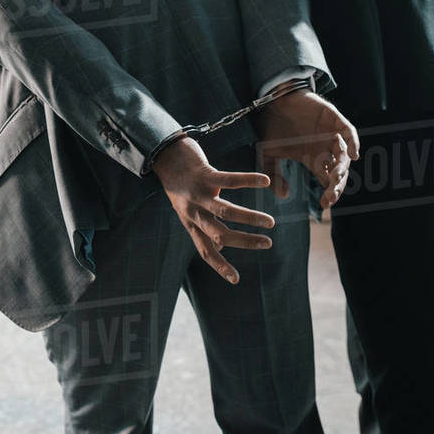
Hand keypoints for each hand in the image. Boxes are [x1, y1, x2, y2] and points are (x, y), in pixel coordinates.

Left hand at [151, 135, 276, 284]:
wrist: (164, 154)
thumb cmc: (181, 184)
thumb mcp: (188, 209)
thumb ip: (203, 228)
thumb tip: (221, 247)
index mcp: (190, 223)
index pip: (205, 250)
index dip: (219, 266)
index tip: (236, 280)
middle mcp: (193, 212)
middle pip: (219, 234)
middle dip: (244, 242)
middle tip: (267, 244)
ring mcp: (198, 194)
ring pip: (226, 212)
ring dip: (250, 218)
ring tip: (270, 222)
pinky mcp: (204, 174)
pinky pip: (230, 180)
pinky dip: (249, 180)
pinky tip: (266, 181)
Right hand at [254, 86, 359, 210]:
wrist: (272, 101)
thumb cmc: (272, 127)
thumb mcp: (268, 155)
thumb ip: (274, 175)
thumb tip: (284, 196)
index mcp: (313, 159)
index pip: (327, 180)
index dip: (329, 193)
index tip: (325, 204)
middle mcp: (325, 149)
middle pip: (337, 171)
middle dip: (336, 185)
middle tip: (331, 196)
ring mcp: (331, 134)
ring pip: (344, 155)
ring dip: (342, 168)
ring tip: (335, 178)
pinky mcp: (333, 118)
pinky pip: (348, 132)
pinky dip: (353, 143)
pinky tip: (353, 155)